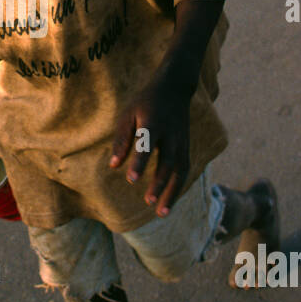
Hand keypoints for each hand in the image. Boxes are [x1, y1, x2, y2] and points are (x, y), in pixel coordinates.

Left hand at [109, 76, 190, 216]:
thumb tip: (113, 166)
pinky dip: (179, 187)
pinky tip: (169, 202)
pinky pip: (184, 170)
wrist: (175, 88)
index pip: (147, 146)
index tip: (131, 179)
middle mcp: (171, 135)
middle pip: (167, 162)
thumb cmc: (145, 102)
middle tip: (149, 202)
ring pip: (180, 171)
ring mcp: (182, 142)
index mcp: (153, 124)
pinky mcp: (187, 147)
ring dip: (172, 192)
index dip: (140, 163)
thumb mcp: (128, 114)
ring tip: (162, 213)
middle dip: (159, 183)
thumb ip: (121, 140)